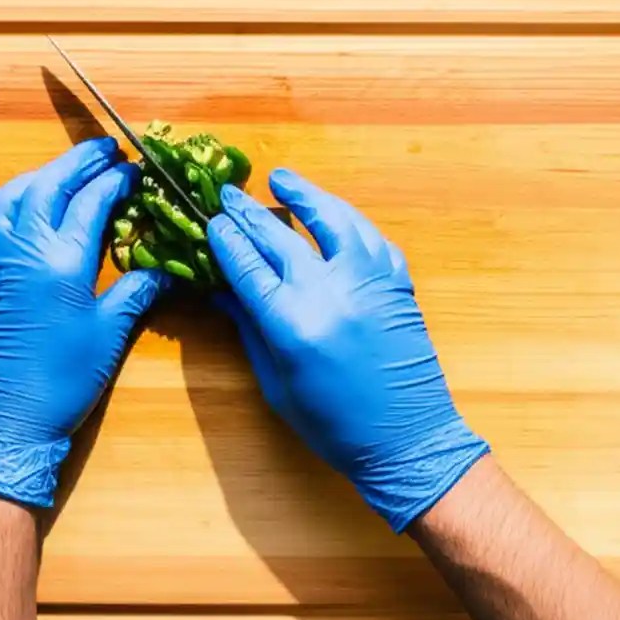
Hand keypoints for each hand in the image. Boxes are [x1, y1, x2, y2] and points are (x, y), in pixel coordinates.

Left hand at [0, 139, 171, 507]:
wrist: (7, 421)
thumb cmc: (64, 380)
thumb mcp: (109, 334)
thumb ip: (135, 291)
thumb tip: (165, 268)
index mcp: (61, 261)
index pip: (91, 201)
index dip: (116, 179)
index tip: (135, 170)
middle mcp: (21, 249)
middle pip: (50, 185)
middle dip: (79, 162)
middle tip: (106, 150)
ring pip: (12, 195)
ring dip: (41, 175)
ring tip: (66, 171)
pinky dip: (0, 201)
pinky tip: (15, 202)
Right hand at [207, 169, 488, 531]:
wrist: (408, 440)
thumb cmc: (333, 425)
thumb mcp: (277, 385)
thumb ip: (250, 331)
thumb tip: (223, 291)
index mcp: (294, 326)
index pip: (249, 267)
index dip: (227, 240)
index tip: (212, 221)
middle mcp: (332, 295)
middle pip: (282, 238)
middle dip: (250, 212)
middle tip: (228, 192)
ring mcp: (370, 284)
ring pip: (334, 220)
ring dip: (306, 195)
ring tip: (282, 179)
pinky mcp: (398, 284)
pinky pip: (371, 239)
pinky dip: (348, 221)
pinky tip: (332, 214)